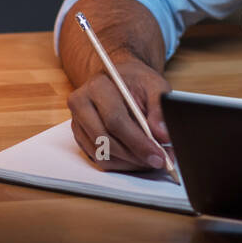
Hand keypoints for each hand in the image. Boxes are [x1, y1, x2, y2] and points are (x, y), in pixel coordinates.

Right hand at [67, 56, 171, 171]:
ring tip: (151, 157)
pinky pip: (100, 159)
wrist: (119, 79)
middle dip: (135, 156)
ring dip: (129, 162)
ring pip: (102, 154)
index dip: (138, 142)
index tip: (159, 155)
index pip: (115, 121)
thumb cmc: (136, 81)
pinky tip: (138, 157)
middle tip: (159, 161)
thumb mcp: (154, 85)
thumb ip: (159, 107)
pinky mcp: (81, 137)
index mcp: (97, 87)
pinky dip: (122, 163)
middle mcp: (81, 105)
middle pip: (105, 140)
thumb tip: (163, 135)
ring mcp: (78, 123)